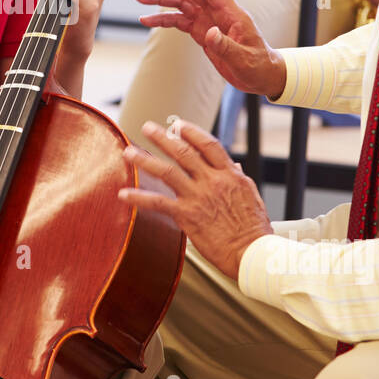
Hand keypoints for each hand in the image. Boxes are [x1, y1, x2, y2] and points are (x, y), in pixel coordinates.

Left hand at [119, 118, 272, 279]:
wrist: (252, 253)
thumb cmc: (255, 229)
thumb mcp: (251, 196)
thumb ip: (238, 178)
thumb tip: (234, 165)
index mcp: (230, 174)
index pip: (208, 145)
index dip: (191, 132)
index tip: (178, 125)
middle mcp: (212, 181)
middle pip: (184, 152)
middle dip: (162, 137)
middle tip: (147, 127)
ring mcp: (198, 197)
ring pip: (167, 171)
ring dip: (145, 159)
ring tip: (129, 152)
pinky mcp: (187, 215)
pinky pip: (158, 202)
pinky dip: (139, 197)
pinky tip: (123, 194)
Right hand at [135, 0, 286, 98]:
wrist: (262, 76)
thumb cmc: (258, 65)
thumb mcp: (244, 59)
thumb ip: (227, 46)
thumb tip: (210, 33)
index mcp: (232, 14)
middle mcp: (218, 13)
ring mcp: (209, 22)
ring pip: (182, 4)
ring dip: (162, 0)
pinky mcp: (202, 33)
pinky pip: (180, 21)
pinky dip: (163, 20)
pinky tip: (147, 20)